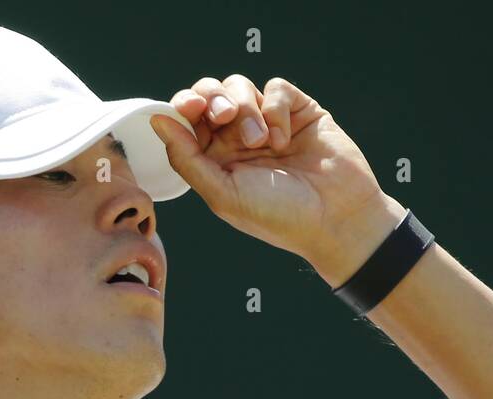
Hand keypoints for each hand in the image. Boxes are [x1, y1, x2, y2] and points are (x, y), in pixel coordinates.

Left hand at [149, 75, 405, 285]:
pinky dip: (276, 108)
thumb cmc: (277, 216)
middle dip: (212, 98)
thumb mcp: (222, 194)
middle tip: (224, 117)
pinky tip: (283, 138)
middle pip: (210, 94)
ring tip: (260, 141)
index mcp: (214, 159)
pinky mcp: (298, 111)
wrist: (335, 218)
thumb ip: (186, 158)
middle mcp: (238, 139)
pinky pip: (276, 88)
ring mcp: (268, 122)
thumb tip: (157, 120)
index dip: (184, 105)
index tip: (188, 107)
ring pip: (240, 86)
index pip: (187, 119)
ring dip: (245, 108)